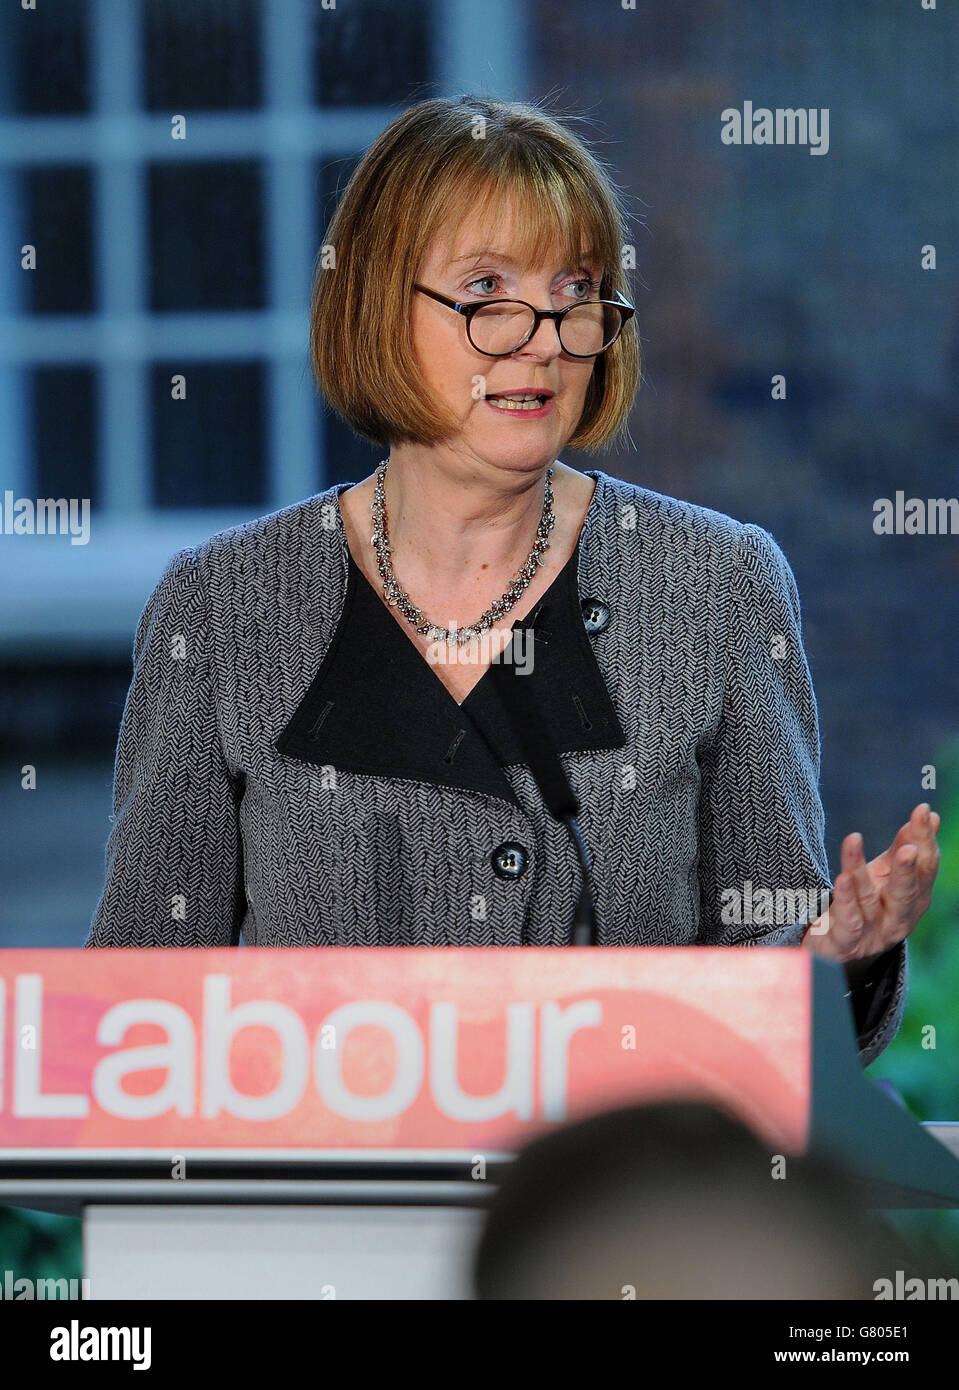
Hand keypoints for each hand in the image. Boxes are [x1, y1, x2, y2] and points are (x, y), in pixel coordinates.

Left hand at [803, 803, 939, 970]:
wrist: (839, 949)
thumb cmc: (868, 904)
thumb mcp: (885, 874)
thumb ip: (902, 847)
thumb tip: (927, 814)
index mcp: (915, 899)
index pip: (925, 867)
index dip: (924, 839)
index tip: (922, 811)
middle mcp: (900, 918)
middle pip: (906, 891)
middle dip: (908, 869)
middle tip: (910, 847)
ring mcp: (874, 932)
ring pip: (868, 899)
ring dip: (859, 869)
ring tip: (854, 841)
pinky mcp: (847, 942)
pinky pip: (847, 921)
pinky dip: (845, 900)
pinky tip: (841, 879)